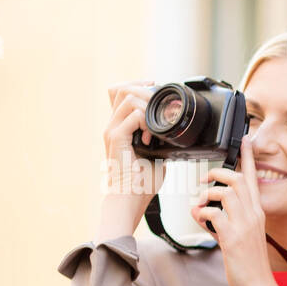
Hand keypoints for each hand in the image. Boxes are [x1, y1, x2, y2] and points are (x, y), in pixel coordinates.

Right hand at [99, 80, 164, 234]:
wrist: (130, 199)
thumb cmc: (142, 183)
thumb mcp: (157, 156)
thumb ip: (161, 142)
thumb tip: (175, 136)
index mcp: (119, 128)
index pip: (121, 94)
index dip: (138, 86)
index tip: (155, 88)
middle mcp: (112, 126)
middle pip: (121, 89)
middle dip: (144, 88)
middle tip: (160, 100)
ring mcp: (112, 130)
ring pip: (127, 96)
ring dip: (147, 104)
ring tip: (157, 125)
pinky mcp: (116, 138)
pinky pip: (133, 115)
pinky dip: (147, 120)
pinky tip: (152, 136)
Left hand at [191, 135, 275, 285]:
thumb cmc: (249, 264)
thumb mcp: (244, 236)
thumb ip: (229, 219)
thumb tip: (206, 210)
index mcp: (257, 213)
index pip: (253, 178)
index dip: (248, 157)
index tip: (245, 139)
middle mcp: (253, 215)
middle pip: (237, 179)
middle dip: (216, 175)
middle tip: (204, 182)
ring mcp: (244, 225)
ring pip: (225, 192)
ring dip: (206, 195)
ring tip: (200, 207)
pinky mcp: (232, 237)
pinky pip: (213, 213)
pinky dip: (201, 213)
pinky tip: (200, 221)